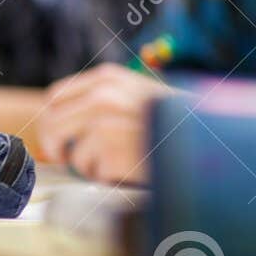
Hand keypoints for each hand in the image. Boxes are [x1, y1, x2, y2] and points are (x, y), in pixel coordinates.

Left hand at [37, 64, 167, 183]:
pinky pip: (91, 172)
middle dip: (57, 147)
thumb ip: (105, 99)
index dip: (54, 120)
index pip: (55, 97)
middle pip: (50, 125)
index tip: (61, 137)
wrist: (205, 138)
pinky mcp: (110, 150)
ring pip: (69, 152)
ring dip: (87, 164)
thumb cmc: (174, 121)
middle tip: (69, 159)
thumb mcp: (138, 95)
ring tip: (115, 163)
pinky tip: (132, 169)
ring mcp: (105, 123)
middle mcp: (103, 95)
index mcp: (109, 78)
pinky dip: (108, 177)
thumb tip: (59, 119)